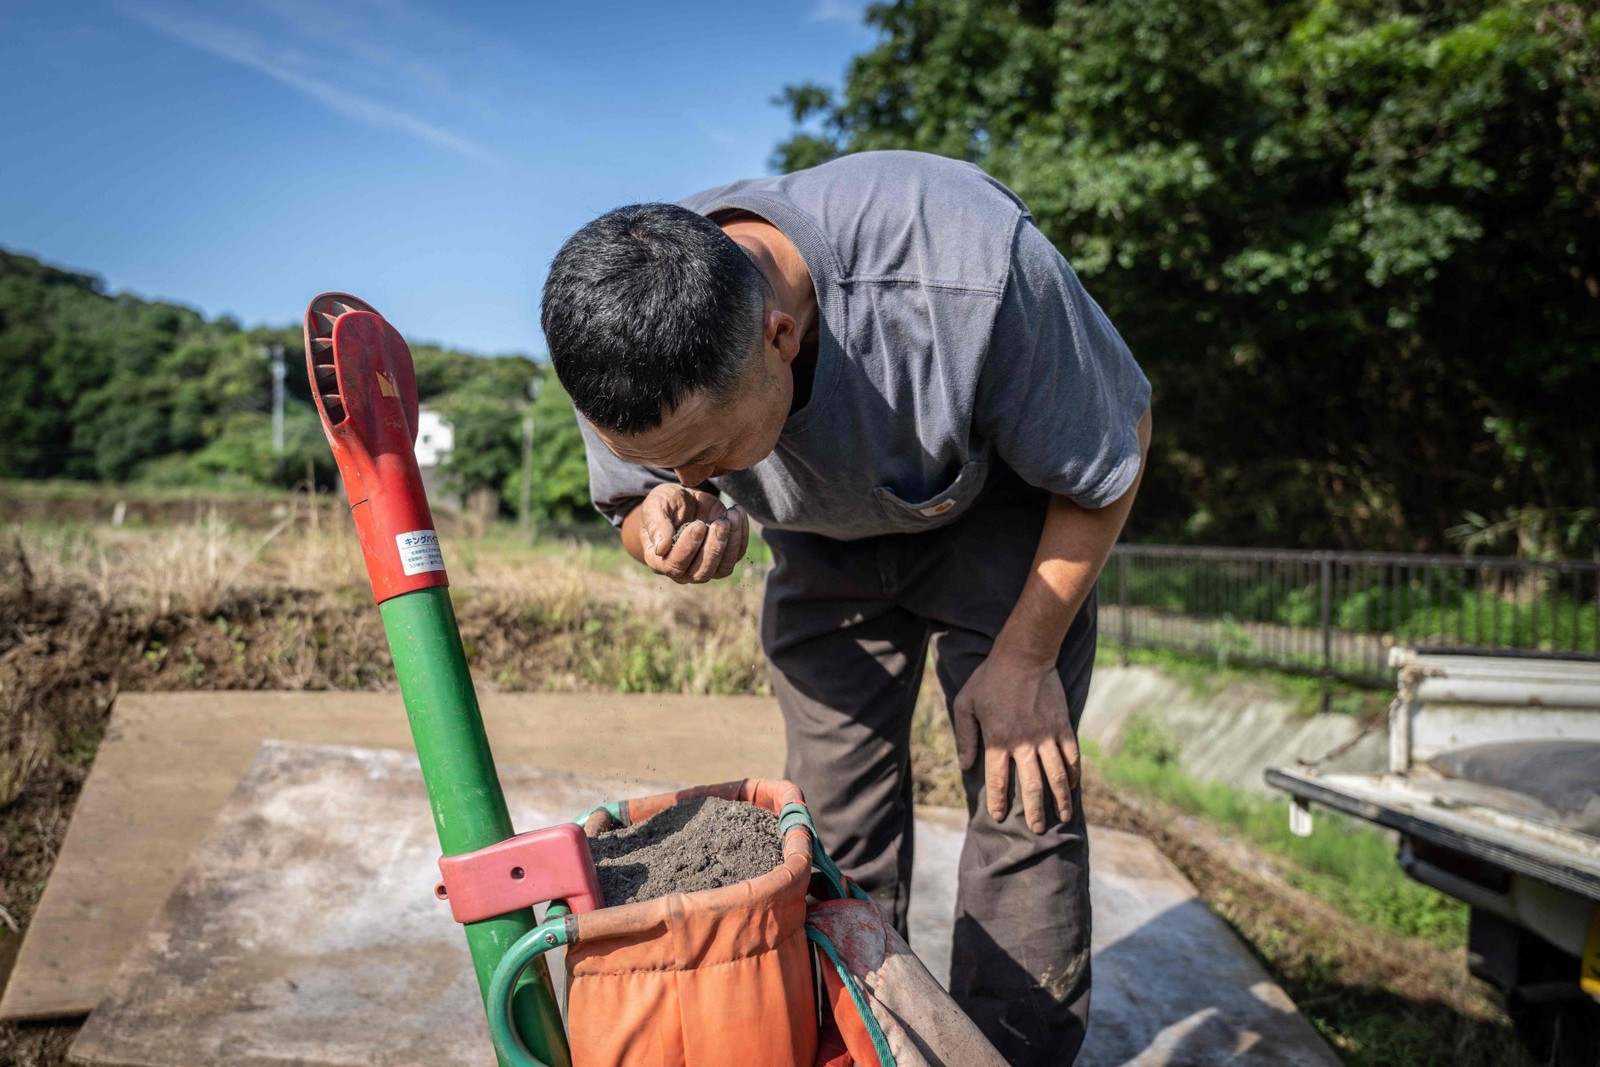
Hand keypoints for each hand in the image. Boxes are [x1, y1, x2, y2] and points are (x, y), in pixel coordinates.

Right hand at [636, 483, 748, 583]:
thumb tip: (661, 549)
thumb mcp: (655, 506)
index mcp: (659, 560)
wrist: (682, 501)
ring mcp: (705, 567)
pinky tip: (736, 513)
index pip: (675, 565)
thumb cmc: (664, 503)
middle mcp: (682, 571)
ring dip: (731, 544)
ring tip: (731, 517)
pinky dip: (740, 536)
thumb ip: (656, 525)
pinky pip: (736, 555)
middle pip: (701, 572)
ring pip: (722, 569)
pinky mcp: (723, 558)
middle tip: (721, 523)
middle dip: (713, 548)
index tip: (699, 525)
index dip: (688, 547)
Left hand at [952, 647, 1078, 832]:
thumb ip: (965, 736)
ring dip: (1060, 800)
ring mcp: (1046, 736)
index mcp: (998, 741)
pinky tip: (1072, 786)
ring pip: (1057, 776)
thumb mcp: (965, 704)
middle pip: (1031, 786)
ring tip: (1062, 817)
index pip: (998, 781)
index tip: (999, 816)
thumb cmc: (990, 679)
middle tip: (1038, 829)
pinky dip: (1073, 774)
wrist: (1024, 655)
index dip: (998, 802)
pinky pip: (1071, 756)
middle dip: (1035, 812)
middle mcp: (1024, 744)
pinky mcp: (1063, 726)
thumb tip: (965, 766)